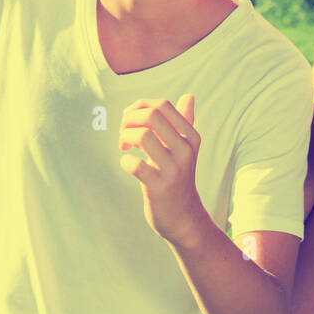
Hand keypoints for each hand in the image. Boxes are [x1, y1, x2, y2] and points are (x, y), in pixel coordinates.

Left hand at [120, 95, 206, 246]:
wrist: (183, 216)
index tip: (130, 120)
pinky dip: (125, 162)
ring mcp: (173, 169)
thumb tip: (189, 96)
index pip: (162, 106)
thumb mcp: (185, 149)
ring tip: (123, 146)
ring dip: (125, 137)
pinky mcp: (159, 188)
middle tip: (123, 132)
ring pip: (143, 137)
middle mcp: (185, 150)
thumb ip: (185, 122)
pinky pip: (136, 166)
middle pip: (152, 116)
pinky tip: (127, 164)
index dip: (139, 107)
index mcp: (191, 136)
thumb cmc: (178, 178)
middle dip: (129, 119)